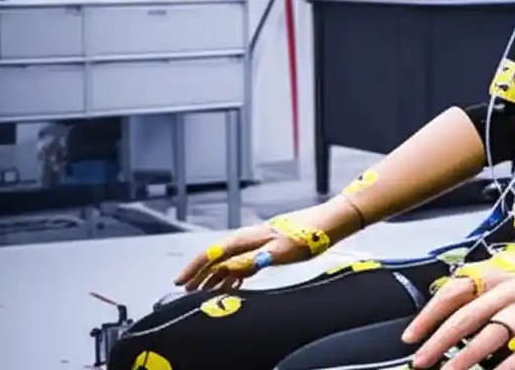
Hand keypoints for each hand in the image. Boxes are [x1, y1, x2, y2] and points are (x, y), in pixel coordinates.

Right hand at [175, 199, 357, 291]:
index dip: (196, 267)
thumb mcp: (282, 251)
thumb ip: (256, 260)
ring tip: (205, 292)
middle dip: (202, 273)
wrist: (332, 222)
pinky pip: (247, 261)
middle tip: (187, 292)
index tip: (182, 282)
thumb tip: (230, 270)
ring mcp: (262, 241)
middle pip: (220, 256)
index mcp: (251, 237)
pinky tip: (235, 283)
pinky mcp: (272, 246)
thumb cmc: (310, 235)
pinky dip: (236, 273)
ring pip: (232, 259)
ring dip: (217, 275)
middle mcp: (253, 237)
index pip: (216, 252)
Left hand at [404, 244, 514, 369]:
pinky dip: (502, 369)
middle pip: (466, 318)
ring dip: (463, 360)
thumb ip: (477, 281)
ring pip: (489, 338)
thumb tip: (440, 300)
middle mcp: (509, 292)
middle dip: (438, 343)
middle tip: (420, 360)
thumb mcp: (505, 266)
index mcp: (494, 273)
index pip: (452, 293)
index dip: (428, 316)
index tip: (411, 337)